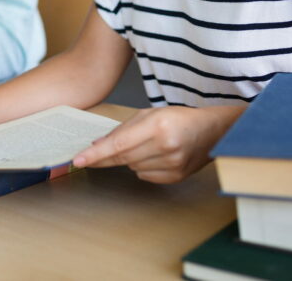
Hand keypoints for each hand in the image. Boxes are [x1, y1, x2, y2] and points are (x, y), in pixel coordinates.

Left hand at [72, 105, 243, 183]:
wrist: (213, 131)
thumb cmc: (180, 118)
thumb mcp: (150, 114)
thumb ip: (124, 129)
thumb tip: (98, 144)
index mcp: (157, 125)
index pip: (118, 143)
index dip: (96, 153)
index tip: (78, 160)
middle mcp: (165, 146)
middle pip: (122, 157)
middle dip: (105, 156)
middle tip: (89, 156)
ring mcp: (172, 164)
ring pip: (132, 166)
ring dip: (128, 158)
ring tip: (145, 145)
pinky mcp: (176, 176)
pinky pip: (144, 175)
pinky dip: (142, 166)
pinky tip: (154, 156)